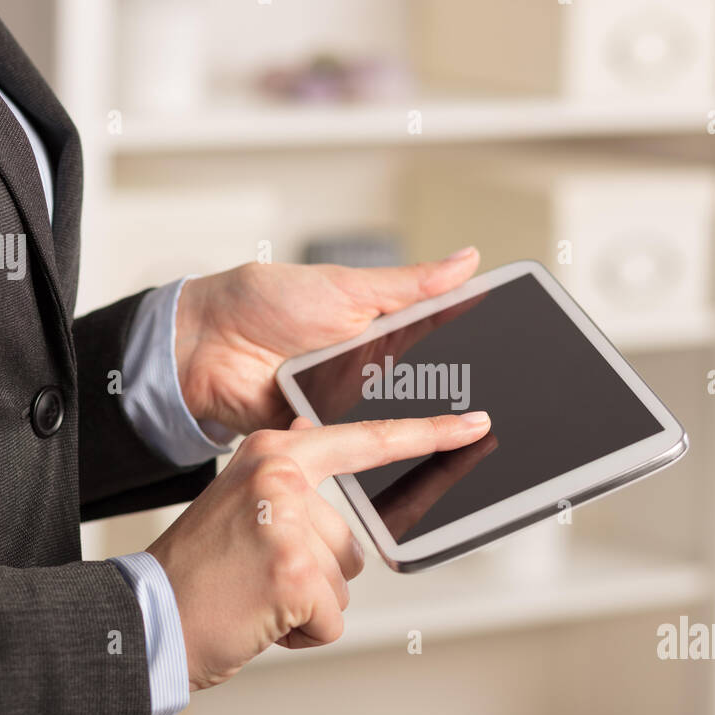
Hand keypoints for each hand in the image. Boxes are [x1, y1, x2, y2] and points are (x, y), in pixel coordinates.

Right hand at [147, 411, 491, 689]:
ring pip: (344, 583)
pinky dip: (302, 633)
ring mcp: (290, 525)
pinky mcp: (295, 574)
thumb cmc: (195, 569)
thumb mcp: (235, 498)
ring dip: (307, 604)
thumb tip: (306, 426)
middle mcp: (284, 478)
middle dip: (316, 574)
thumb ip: (282, 473)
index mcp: (273, 452)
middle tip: (257, 576)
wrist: (146, 617)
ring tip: (255, 594)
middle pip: (353, 542)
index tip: (473, 425)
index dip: (426, 434)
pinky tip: (260, 619)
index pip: (364, 440)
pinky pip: (332, 619)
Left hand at [174, 247, 479, 434]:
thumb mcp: (347, 287)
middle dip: (450, 406)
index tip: (511, 367)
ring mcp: (346, 408)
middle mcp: (370, 374)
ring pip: (393, 429)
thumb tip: (468, 259)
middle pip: (423, 398)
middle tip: (486, 414)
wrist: (202, 345)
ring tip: (451, 436)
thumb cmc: (265, 303)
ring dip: (412, 433)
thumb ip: (410, 284)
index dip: (474, 361)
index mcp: (383, 334)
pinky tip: (387, 454)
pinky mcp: (322, 438)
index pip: (442, 351)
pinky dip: (364, 453)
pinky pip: (352, 453)